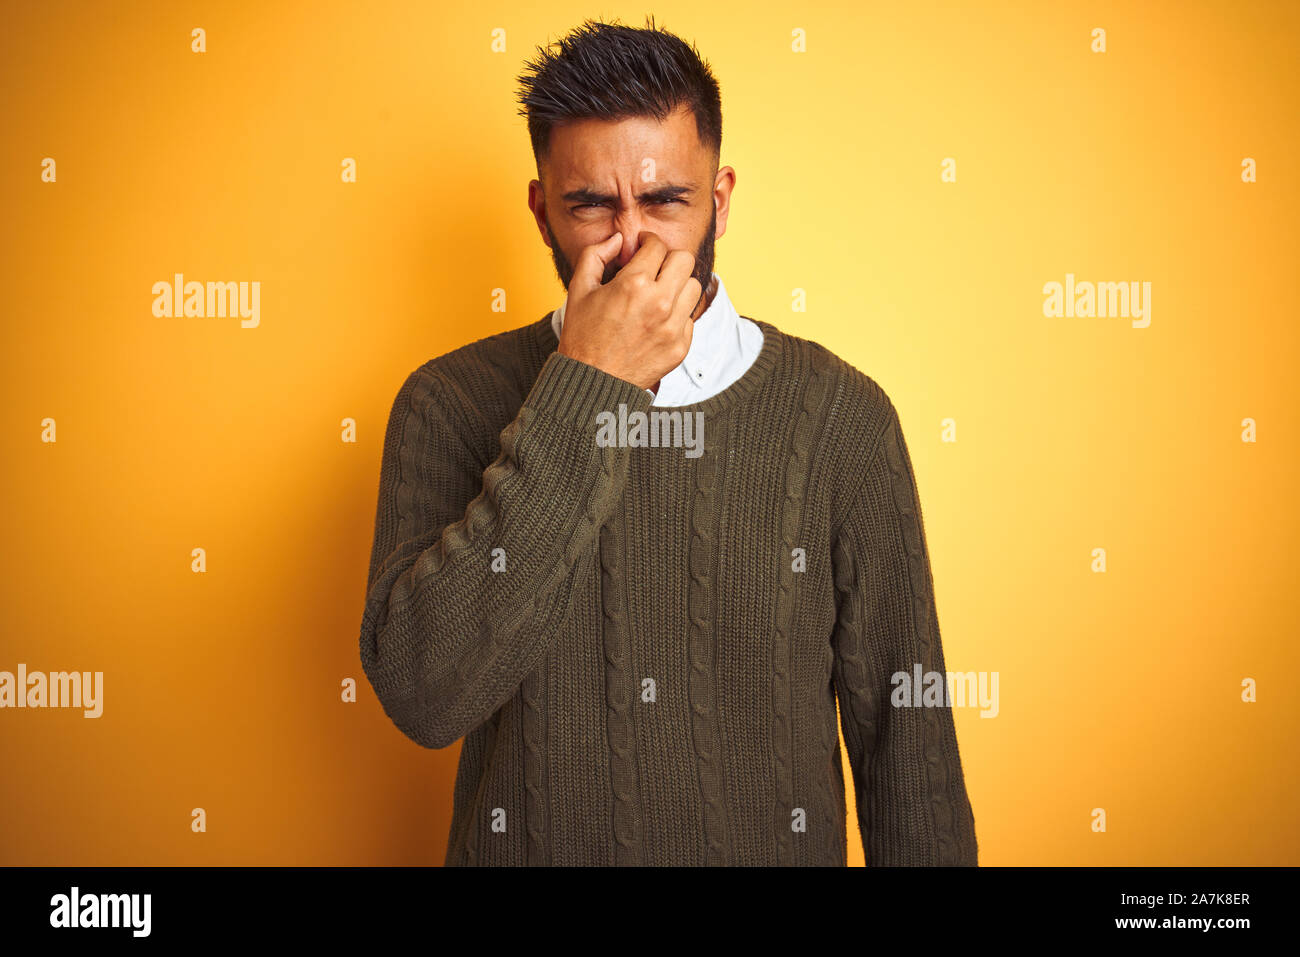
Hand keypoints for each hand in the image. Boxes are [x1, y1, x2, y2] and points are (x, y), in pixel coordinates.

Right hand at [556, 231, 702, 390]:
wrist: (592, 381)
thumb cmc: (582, 335)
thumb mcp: (578, 289)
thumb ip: (596, 255)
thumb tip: (618, 239)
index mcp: (634, 284)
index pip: (657, 245)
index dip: (648, 241)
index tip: (643, 247)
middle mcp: (659, 303)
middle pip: (684, 259)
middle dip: (668, 258)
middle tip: (655, 266)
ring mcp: (673, 327)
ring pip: (694, 287)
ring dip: (677, 285)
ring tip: (659, 293)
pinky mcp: (681, 346)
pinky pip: (690, 317)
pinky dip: (677, 314)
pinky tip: (657, 319)